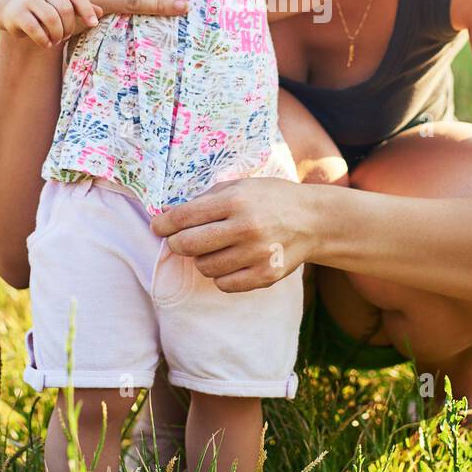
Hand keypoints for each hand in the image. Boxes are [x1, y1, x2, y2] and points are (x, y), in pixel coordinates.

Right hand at [2, 0, 101, 47]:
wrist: (10, 6)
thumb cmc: (43, 7)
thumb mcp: (62, 4)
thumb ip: (80, 7)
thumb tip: (101, 13)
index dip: (87, 10)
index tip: (93, 24)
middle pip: (65, 9)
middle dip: (69, 27)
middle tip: (65, 36)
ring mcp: (29, 0)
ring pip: (51, 18)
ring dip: (57, 34)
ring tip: (56, 40)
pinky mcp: (18, 13)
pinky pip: (35, 28)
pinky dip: (44, 39)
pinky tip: (46, 44)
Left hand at [150, 177, 317, 291]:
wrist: (313, 220)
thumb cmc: (270, 199)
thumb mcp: (240, 186)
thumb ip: (205, 199)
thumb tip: (167, 214)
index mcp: (236, 200)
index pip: (184, 217)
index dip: (164, 224)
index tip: (157, 228)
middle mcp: (245, 227)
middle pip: (188, 245)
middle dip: (177, 243)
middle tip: (181, 240)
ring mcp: (256, 254)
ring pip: (204, 267)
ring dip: (203, 259)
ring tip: (215, 248)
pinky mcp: (265, 276)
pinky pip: (224, 284)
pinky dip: (221, 276)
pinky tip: (231, 262)